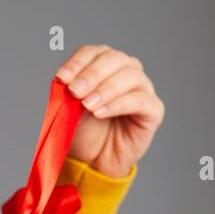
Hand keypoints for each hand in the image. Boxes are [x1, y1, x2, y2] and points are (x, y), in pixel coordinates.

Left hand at [56, 45, 164, 178]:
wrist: (96, 160)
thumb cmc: (85, 131)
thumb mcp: (70, 108)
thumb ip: (70, 92)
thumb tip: (65, 80)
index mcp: (104, 64)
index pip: (93, 52)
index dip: (77, 63)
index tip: (61, 78)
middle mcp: (127, 70)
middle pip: (114, 59)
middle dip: (91, 74)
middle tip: (74, 91)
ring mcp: (143, 88)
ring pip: (130, 76)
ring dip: (106, 89)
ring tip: (87, 105)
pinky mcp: (153, 109)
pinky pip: (139, 100)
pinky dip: (117, 104)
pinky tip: (100, 113)